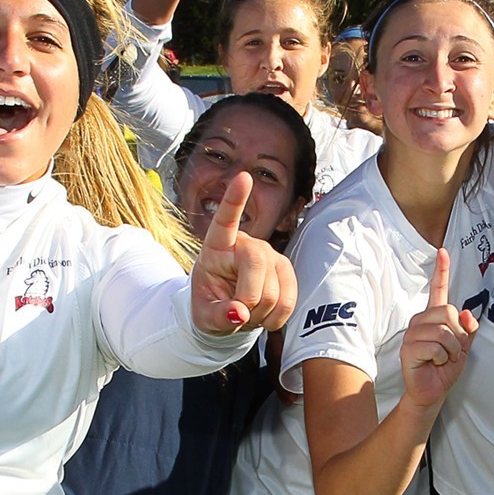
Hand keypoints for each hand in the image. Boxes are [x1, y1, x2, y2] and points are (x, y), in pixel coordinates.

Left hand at [190, 170, 296, 334]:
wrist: (231, 313)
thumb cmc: (211, 306)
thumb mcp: (204, 316)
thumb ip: (218, 315)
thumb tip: (239, 314)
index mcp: (216, 247)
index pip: (224, 221)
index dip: (235, 199)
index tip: (243, 177)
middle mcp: (245, 244)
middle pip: (256, 263)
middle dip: (248, 297)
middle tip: (239, 313)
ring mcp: (269, 255)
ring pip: (274, 288)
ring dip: (261, 313)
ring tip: (249, 314)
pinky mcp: (286, 270)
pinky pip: (289, 298)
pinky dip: (277, 317)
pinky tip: (265, 317)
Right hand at [400, 248, 478, 408]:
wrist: (432, 391)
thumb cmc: (445, 368)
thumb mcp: (464, 346)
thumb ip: (468, 329)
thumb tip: (468, 314)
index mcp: (434, 317)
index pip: (438, 290)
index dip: (441, 271)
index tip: (443, 252)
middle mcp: (421, 321)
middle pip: (448, 311)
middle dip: (458, 334)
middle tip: (452, 350)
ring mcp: (412, 334)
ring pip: (444, 330)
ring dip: (452, 349)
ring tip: (443, 358)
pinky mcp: (408, 348)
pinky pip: (435, 346)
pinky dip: (442, 358)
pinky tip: (434, 363)